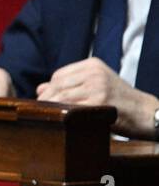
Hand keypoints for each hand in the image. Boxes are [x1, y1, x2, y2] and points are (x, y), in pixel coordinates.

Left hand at [36, 57, 158, 136]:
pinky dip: (63, 114)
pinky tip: (61, 120)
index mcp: (92, 65)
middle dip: (46, 99)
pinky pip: (73, 108)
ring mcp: (98, 86)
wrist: (145, 112)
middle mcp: (94, 73)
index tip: (42, 100)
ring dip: (52, 107)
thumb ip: (70, 84)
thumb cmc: (119, 101)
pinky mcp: (100, 102)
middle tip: (40, 110)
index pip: (59, 75)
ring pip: (63, 97)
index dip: (49, 89)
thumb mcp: (96, 85)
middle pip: (59, 85)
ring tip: (49, 116)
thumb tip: (40, 88)